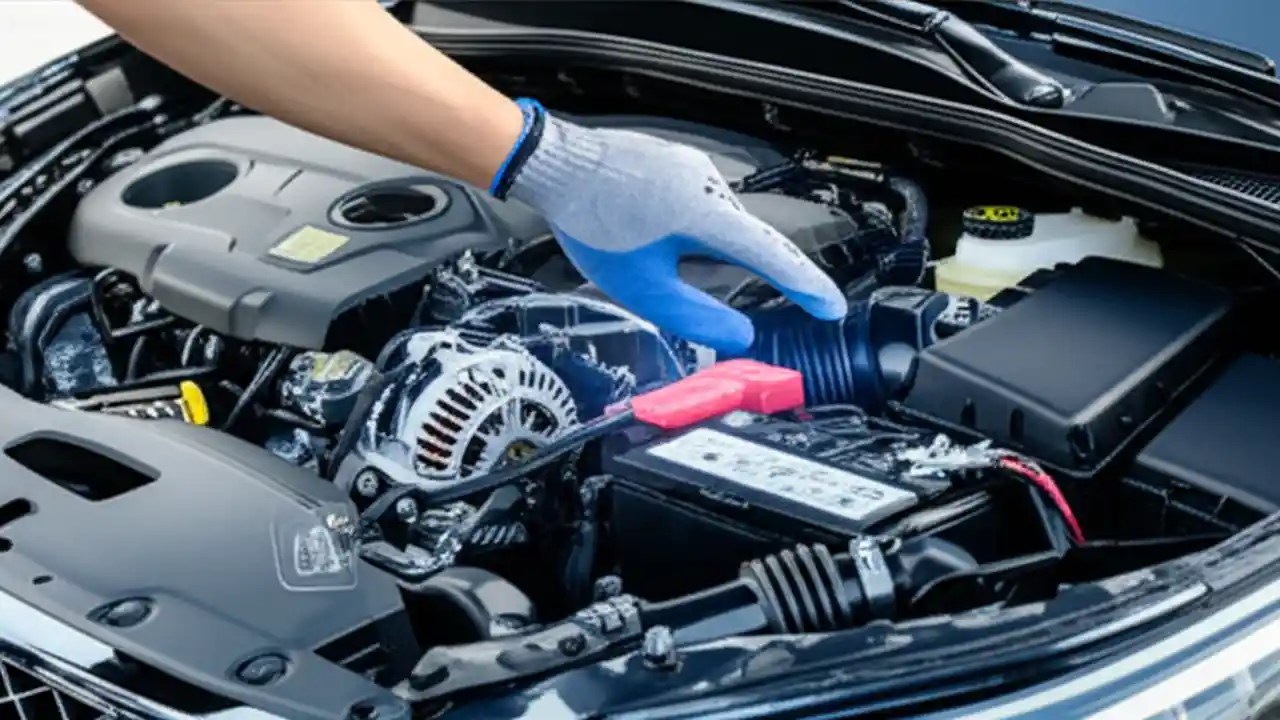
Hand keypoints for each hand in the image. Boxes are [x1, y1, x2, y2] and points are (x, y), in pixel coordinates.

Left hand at [493, 100, 846, 353]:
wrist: (555, 164)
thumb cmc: (594, 224)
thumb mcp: (643, 288)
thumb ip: (695, 317)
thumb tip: (739, 336)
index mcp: (708, 217)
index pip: (773, 259)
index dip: (807, 288)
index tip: (832, 309)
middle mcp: (710, 187)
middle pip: (748, 243)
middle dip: (750, 275)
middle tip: (758, 302)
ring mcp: (695, 170)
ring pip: (721, 224)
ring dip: (709, 252)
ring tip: (657, 259)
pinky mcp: (678, 164)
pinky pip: (701, 205)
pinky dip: (693, 231)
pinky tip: (655, 238)